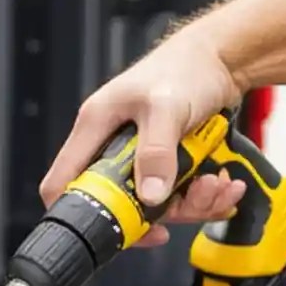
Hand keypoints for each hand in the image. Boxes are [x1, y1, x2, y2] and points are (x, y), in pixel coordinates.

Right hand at [39, 28, 248, 246]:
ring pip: (153, 204)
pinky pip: (178, 196)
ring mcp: (139, 158)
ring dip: (190, 204)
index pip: (62, 180)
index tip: (106, 226)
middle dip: (155, 213)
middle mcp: (111, 146)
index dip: (74, 209)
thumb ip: (156, 152)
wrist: (222, 60)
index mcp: (94, 128)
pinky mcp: (164, 164)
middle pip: (116, 203)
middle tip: (184, 205)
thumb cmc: (186, 68)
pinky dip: (203, 197)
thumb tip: (148, 194)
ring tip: (216, 186)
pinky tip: (223, 184)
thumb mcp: (167, 107)